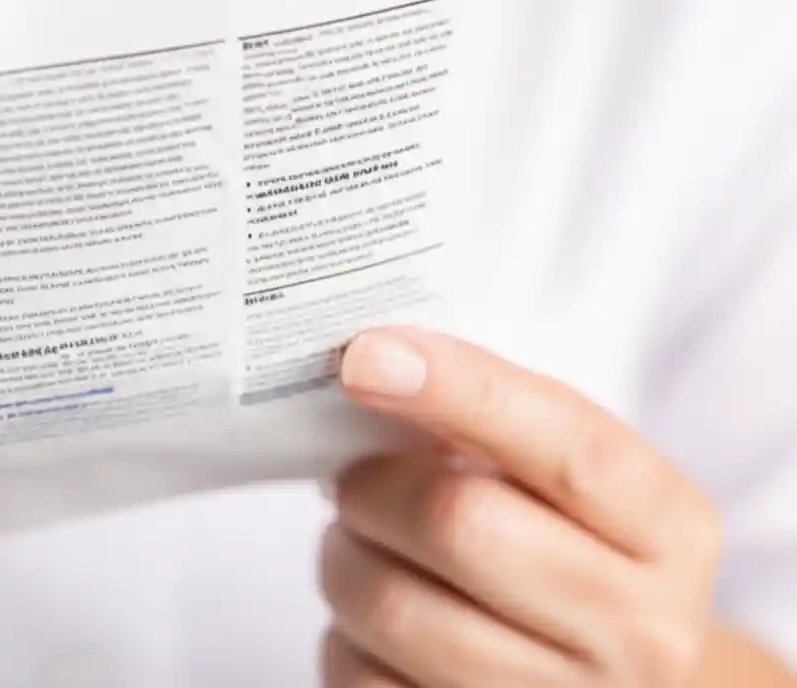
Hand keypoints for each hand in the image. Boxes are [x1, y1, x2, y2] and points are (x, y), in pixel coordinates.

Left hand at [321, 328, 722, 686]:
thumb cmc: (566, 551)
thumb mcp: (571, 481)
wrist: (607, 678)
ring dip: (342, 559)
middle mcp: (638, 629)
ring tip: (357, 544)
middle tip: (351, 477)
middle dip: (373, 486)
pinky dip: (342, 636)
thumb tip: (377, 367)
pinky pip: (364, 680)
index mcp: (669, 530)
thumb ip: (498, 421)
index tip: (367, 355)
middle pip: (459, 525)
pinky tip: (368, 620)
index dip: (459, 389)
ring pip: (394, 608)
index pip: (566, 448)